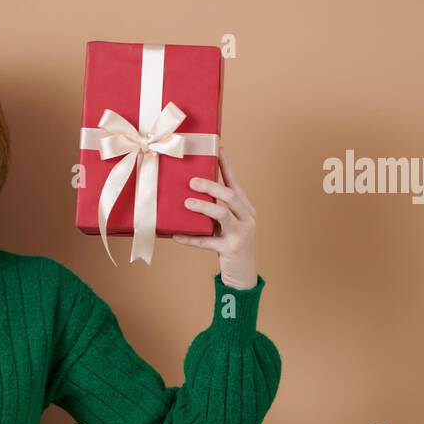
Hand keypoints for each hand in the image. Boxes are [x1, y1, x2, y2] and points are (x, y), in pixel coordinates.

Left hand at [173, 145, 258, 288]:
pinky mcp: (231, 249)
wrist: (243, 275)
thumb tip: (188, 195)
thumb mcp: (227, 225)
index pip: (235, 183)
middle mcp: (247, 218)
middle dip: (211, 185)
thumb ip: (215, 211)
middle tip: (192, 182)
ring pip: (223, 214)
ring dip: (203, 206)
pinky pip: (208, 242)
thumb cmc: (231, 245)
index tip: (219, 148)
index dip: (227, 166)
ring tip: (186, 203)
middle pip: (230, 195)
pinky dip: (191, 238)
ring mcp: (241, 233)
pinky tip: (176, 236)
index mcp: (246, 208)